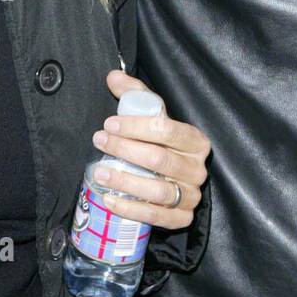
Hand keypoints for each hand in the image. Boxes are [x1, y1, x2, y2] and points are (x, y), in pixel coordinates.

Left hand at [93, 70, 210, 230]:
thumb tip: (112, 76)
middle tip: (98, 141)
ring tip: (99, 173)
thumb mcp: (153, 117)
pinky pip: (157, 217)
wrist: (175, 180)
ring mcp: (192, 196)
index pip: (166, 130)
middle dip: (125, 149)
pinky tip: (109, 199)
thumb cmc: (162, 144)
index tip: (108, 124)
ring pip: (159, 191)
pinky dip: (131, 208)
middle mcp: (198, 169)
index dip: (135, 127)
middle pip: (159, 160)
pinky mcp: (183, 219)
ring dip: (125, 181)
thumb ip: (135, 95)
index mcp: (196, 141)